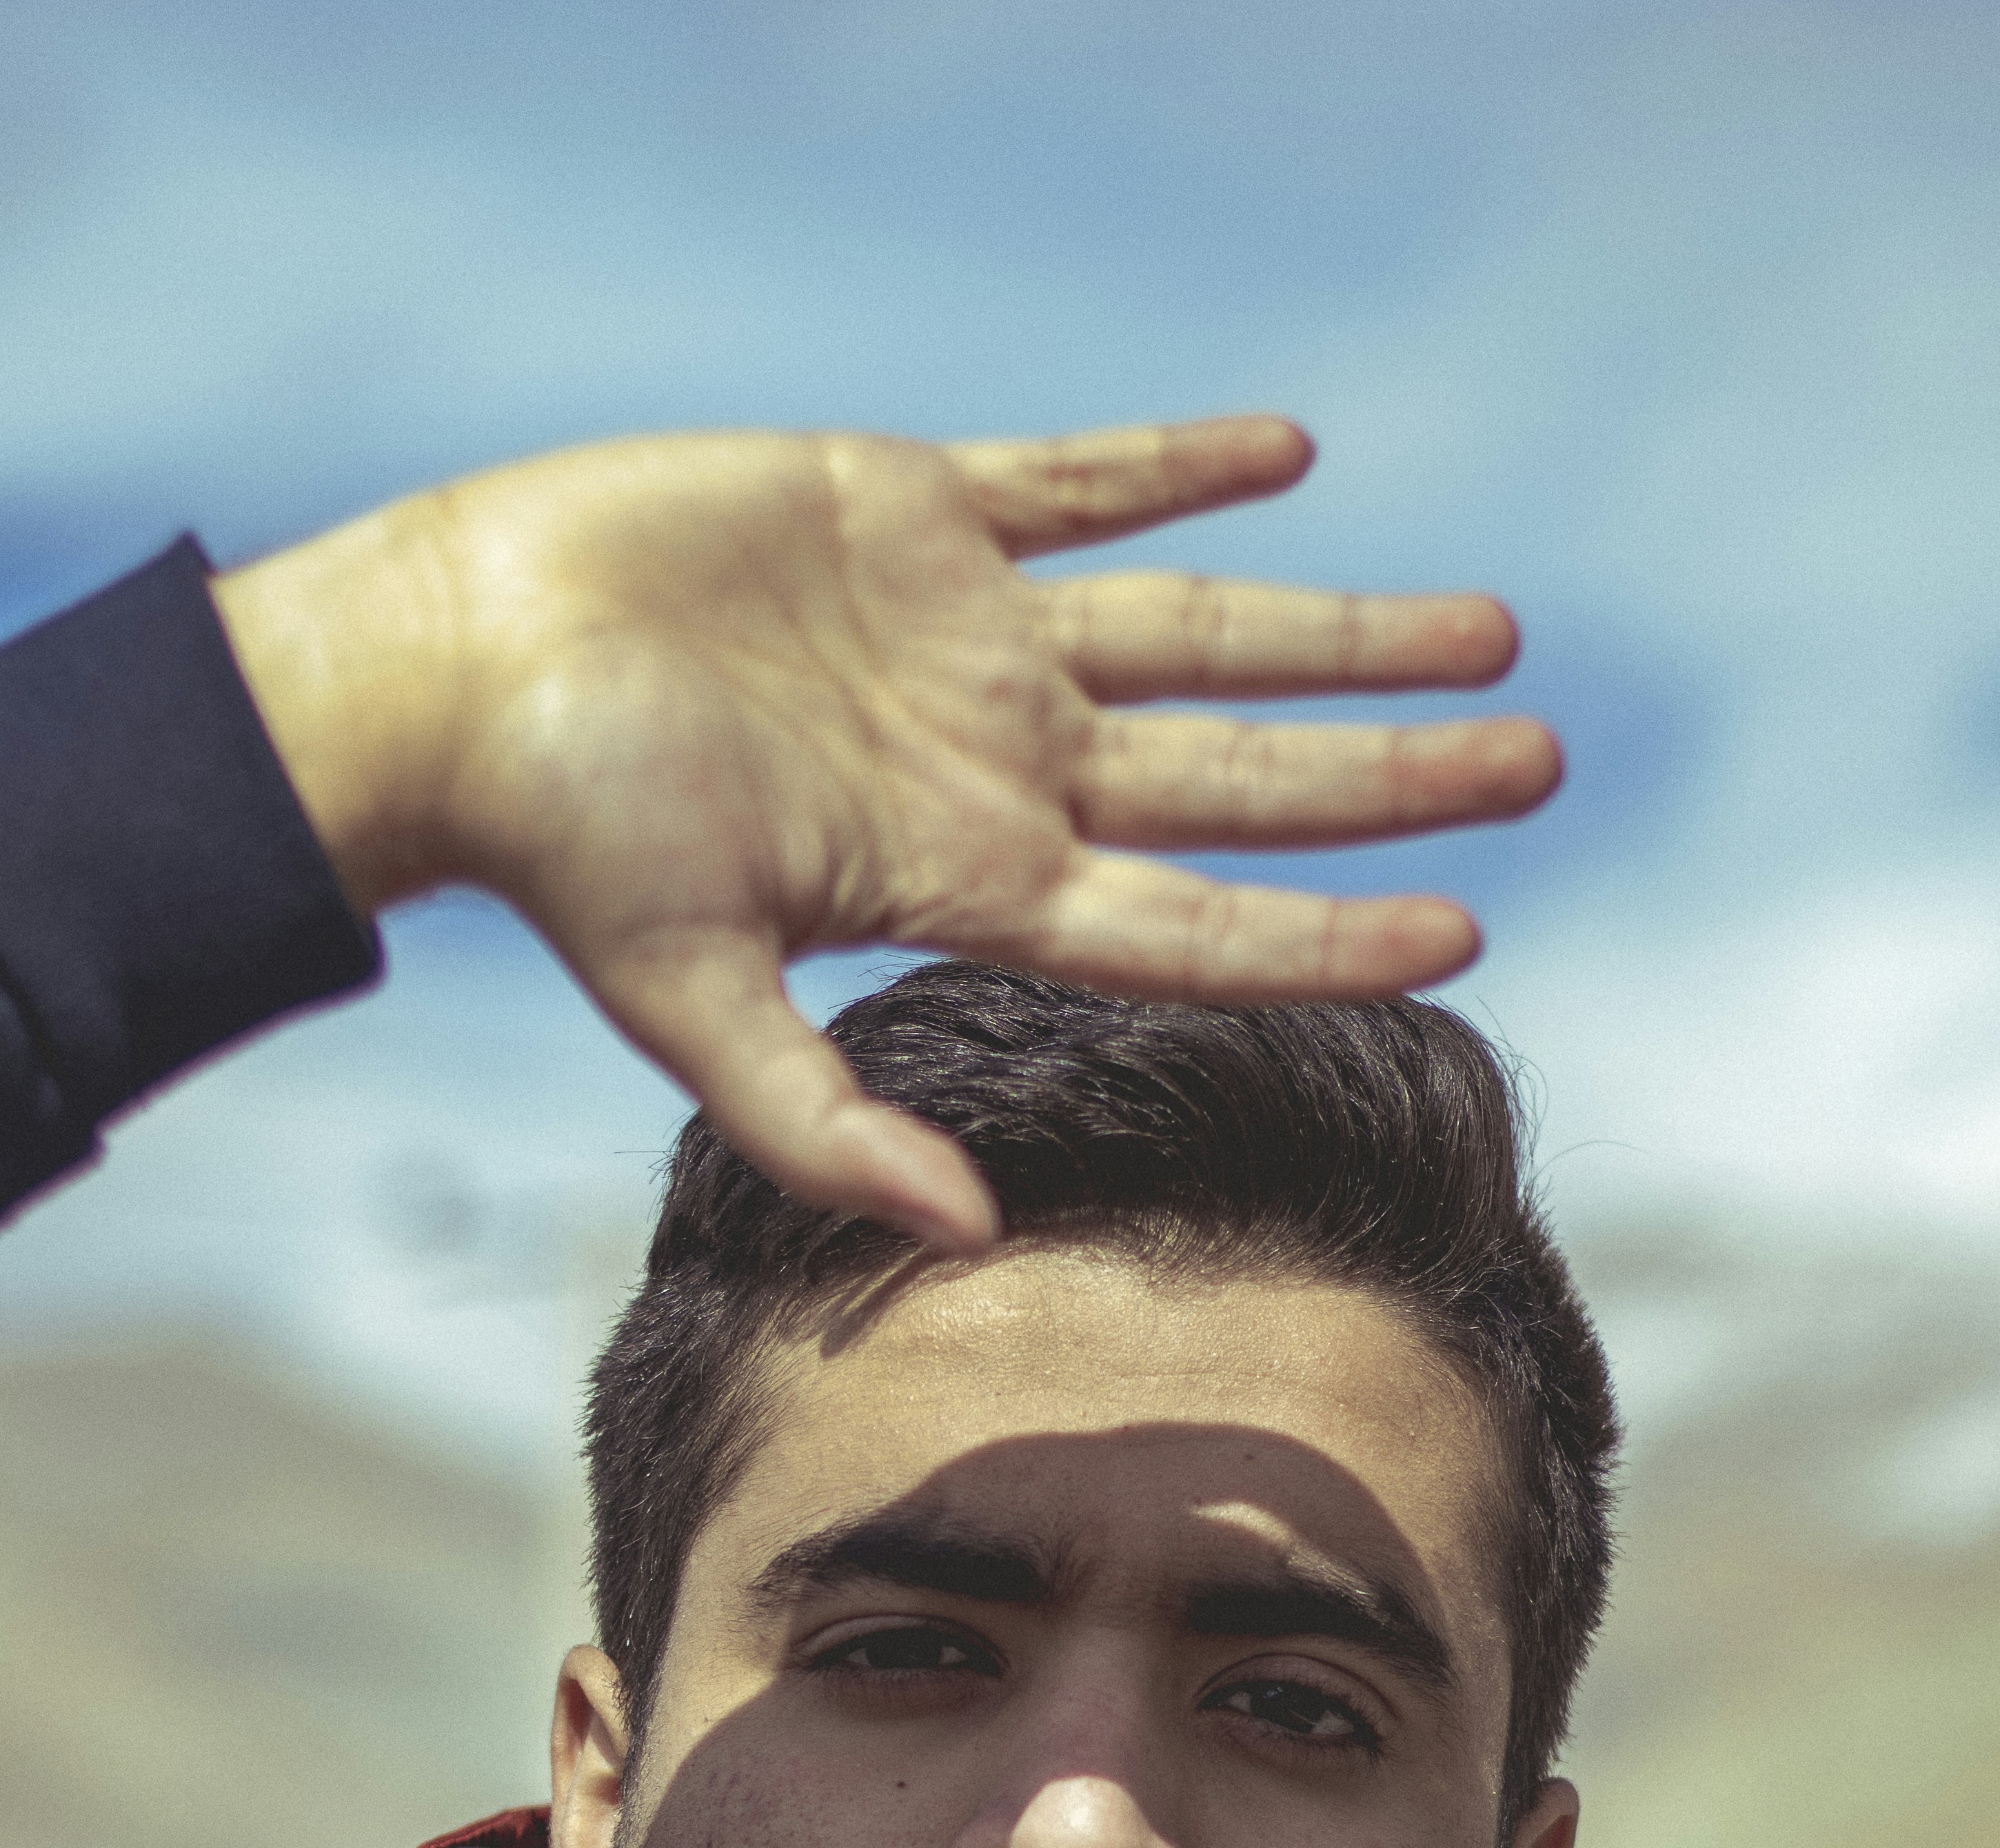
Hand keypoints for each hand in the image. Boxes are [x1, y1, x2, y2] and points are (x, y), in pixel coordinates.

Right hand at [212, 418, 1559, 1249]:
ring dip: (1345, 629)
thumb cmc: (561, 846)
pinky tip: (1289, 458)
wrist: (458, 674)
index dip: (1328, 930)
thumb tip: (966, 1236)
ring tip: (1492, 629)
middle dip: (1393, 775)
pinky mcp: (909, 510)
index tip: (1465, 930)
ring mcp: (963, 642)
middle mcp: (995, 768)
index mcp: (965, 881)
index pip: (1193, 923)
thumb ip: (823, 1124)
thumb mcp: (689, 1004)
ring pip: (1205, 633)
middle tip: (1541, 762)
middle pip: (1242, 777)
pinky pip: (1080, 485)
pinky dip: (1181, 469)